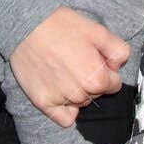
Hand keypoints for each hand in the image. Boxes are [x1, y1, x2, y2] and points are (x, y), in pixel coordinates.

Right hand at [10, 7, 129, 125]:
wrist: (26, 26)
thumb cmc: (60, 25)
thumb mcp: (98, 30)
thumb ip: (118, 50)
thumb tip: (118, 66)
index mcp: (97, 78)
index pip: (114, 84)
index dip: (106, 69)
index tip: (94, 59)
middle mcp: (80, 94)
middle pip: (97, 93)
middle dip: (92, 79)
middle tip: (76, 59)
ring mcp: (61, 100)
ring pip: (81, 103)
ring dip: (77, 90)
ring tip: (63, 68)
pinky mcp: (43, 103)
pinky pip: (65, 118)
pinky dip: (66, 108)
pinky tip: (60, 89)